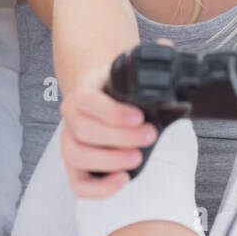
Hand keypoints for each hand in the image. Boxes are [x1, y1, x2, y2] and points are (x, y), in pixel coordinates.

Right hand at [59, 59, 156, 198]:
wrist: (100, 103)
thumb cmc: (118, 92)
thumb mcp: (128, 73)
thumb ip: (147, 60)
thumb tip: (167, 47)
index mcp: (84, 91)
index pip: (86, 100)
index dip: (112, 111)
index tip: (140, 117)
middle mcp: (71, 117)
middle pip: (84, 130)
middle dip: (120, 137)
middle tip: (150, 136)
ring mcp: (69, 143)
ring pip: (77, 155)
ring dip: (109, 160)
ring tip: (137, 158)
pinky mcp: (75, 168)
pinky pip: (78, 184)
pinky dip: (99, 188)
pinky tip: (123, 180)